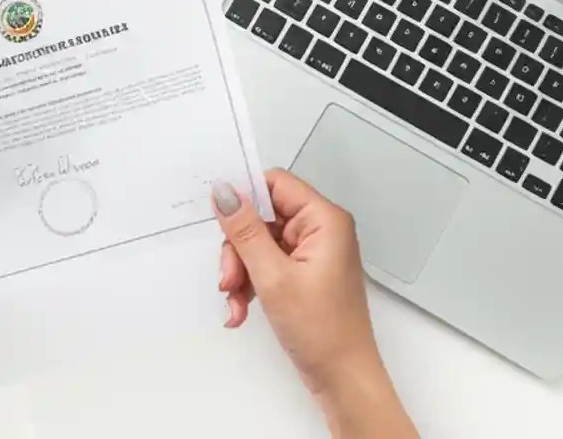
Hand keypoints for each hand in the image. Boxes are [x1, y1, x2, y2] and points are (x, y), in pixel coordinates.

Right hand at [214, 170, 416, 438]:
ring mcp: (312, 254)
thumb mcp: (273, 277)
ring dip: (241, 273)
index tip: (219, 219)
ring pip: (260, 245)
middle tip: (230, 280)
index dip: (244, 197)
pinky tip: (242, 311)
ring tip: (236, 303)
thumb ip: (245, 231)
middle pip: (263, 218)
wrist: (342, 378)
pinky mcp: (303, 275)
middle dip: (239, 249)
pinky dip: (251, 285)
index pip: (276, 183)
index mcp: (324, 220)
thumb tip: (224, 192)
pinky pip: (267, 266)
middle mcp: (321, 231)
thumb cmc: (323, 331)